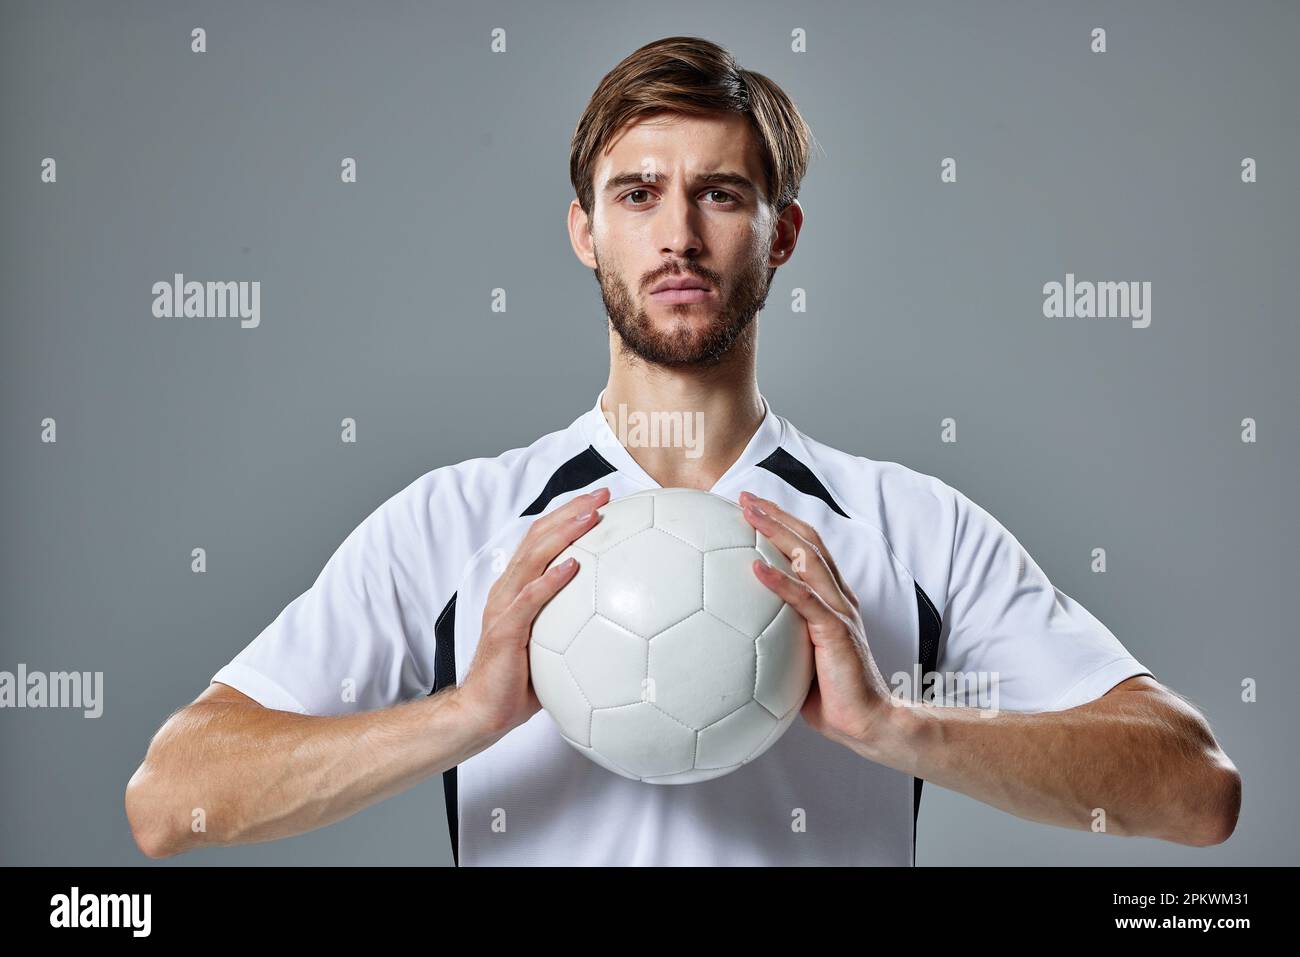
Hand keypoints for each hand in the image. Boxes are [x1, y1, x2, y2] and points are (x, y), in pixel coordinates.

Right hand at [457, 487, 610, 737]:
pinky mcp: (505, 629)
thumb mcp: (552, 643)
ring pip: (534, 558)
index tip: (600, 498)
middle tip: (604, 494)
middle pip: (539, 536)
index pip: (542, 539)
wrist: (482, 711)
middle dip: (572, 510)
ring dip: (565, 533)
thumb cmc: (518, 680)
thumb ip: (573, 622)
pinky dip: (552, 579)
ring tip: (592, 516)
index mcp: (517, 587)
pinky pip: (531, 599)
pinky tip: (575, 565)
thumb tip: (620, 619)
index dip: (568, 514)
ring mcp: (504, 606)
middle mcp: (508, 589)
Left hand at [739, 490, 894, 748]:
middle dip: (776, 515)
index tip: (751, 507)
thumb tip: (736, 638)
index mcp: (831, 599)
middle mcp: (838, 597)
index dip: (782, 524)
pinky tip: (755, 567)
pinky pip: (805, 601)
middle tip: (744, 496)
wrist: (869, 723)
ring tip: (748, 513)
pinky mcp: (836, 632)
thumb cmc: (832, 695)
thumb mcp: (798, 658)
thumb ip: (778, 638)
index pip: (807, 549)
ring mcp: (840, 611)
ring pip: (808, 559)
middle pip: (808, 542)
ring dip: (777, 532)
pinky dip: (780, 581)